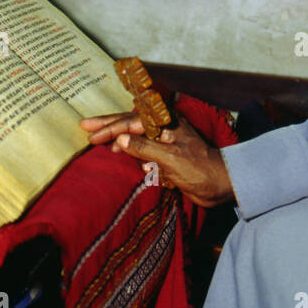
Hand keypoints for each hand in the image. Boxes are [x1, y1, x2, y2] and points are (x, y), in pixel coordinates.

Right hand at [80, 111, 236, 208]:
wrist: (222, 185)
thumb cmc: (200, 169)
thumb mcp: (170, 158)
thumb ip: (144, 148)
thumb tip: (120, 140)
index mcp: (166, 124)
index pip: (132, 122)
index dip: (110, 128)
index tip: (91, 134)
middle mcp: (163, 130)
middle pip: (130, 124)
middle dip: (108, 126)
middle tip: (85, 126)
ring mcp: (165, 143)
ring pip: (135, 137)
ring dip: (117, 139)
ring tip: (98, 141)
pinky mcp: (166, 157)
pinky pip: (143, 151)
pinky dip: (131, 153)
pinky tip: (120, 154)